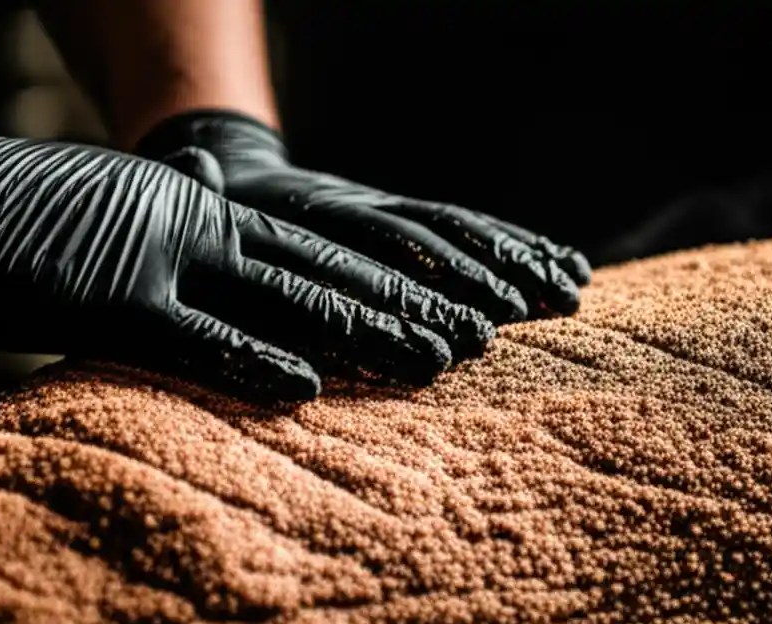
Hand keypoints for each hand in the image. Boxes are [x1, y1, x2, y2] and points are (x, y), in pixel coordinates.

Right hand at [0, 98, 495, 399]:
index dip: (385, 285)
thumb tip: (199, 191)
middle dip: (403, 309)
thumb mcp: (114, 212)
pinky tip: (308, 386)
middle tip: (478, 339)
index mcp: (201, 219)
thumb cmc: (17, 214)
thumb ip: (168, 215)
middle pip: (320, 276)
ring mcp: (158, 259)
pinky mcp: (107, 294)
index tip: (446, 311)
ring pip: (281, 301)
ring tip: (434, 361)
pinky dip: (249, 361)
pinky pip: (191, 335)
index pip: (312, 258)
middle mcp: (197, 232)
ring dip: (360, 335)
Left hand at [133, 110, 591, 323]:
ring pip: (468, 233)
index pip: (392, 240)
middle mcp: (372, 207)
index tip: (482, 315)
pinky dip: (518, 250)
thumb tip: (197, 160)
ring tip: (573, 291)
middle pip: (443, 237)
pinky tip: (563, 269)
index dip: (439, 278)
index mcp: (326, 208)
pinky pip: (469, 234)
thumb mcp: (201, 197)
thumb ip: (204, 184)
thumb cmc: (215, 207)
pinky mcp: (408, 222)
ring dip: (521, 262)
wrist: (236, 174)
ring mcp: (395, 212)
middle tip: (545, 308)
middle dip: (494, 275)